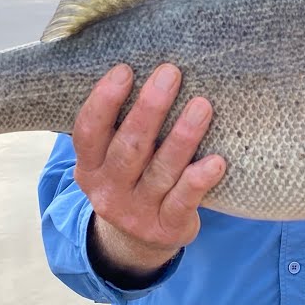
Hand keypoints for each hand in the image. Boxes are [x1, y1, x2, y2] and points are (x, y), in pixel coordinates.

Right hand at [72, 63, 225, 283]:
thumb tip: (146, 64)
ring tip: (202, 105)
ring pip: (161, 170)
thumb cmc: (131, 178)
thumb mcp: (111, 157)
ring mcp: (136, 211)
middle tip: (171, 73)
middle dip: (150, 108)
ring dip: (183, 136)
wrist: (138, 240)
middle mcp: (108, 189)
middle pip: (129, 146)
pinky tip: (216, 161)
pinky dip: (199, 180)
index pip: (89, 131)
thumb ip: (119, 125)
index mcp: (89, 166)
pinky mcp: (166, 227)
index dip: (104, 101)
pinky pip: (184, 201)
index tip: (125, 70)